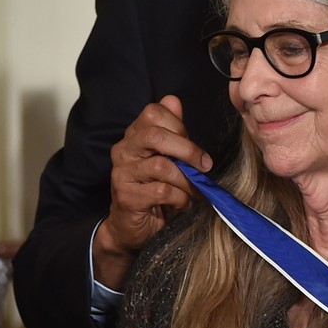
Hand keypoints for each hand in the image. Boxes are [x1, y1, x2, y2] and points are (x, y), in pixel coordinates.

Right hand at [95, 95, 212, 289]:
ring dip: (186, 180)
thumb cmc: (154, 189)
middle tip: (205, 165)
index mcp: (134, 136)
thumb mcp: (167, 157)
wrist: (134, 227)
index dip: (178, 125)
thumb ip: (172, 130)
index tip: (194, 144)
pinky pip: (162, 191)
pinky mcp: (126, 197)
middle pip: (155, 135)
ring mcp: (122, 174)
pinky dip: (180, 198)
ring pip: (161, 166)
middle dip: (187, 149)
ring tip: (194, 191)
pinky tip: (182, 203)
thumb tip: (174, 100)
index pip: (153, 112)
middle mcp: (124, 150)